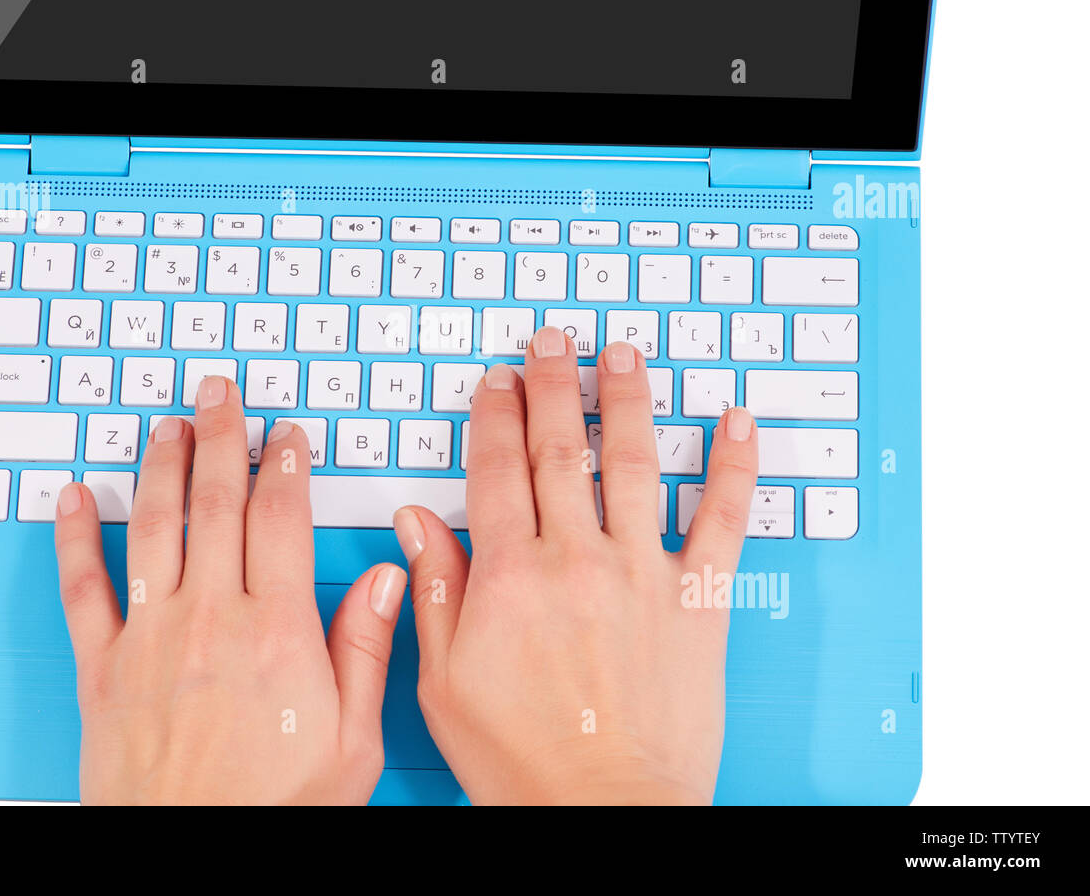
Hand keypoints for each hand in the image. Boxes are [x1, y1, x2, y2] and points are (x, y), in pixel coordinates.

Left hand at [53, 376, 406, 803]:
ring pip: (153, 527)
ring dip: (159, 466)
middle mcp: (211, 619)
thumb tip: (388, 578)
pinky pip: (83, 587)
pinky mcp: (101, 667)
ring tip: (166, 425)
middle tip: (222, 394)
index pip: (281, 518)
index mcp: (278, 631)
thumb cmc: (275, 811)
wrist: (192, 858)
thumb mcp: (352, 741)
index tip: (286, 436)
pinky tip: (75, 497)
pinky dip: (75, 537)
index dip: (284, 465)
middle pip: (215, 504)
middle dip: (221, 439)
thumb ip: (366, 650)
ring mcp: (150, 638)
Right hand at [393, 327, 758, 804]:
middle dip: (552, 385)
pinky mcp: (698, 601)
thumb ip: (433, 591)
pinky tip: (736, 421)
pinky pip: (725, 520)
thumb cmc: (521, 758)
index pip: (497, 470)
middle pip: (562, 450)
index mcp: (509, 577)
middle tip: (550, 341)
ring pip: (636, 464)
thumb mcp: (445, 680)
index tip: (495, 382)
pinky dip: (734, 466)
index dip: (494, 416)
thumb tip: (416, 523)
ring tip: (623, 355)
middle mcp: (576, 561)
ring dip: (627, 401)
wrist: (603, 811)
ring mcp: (642, 575)